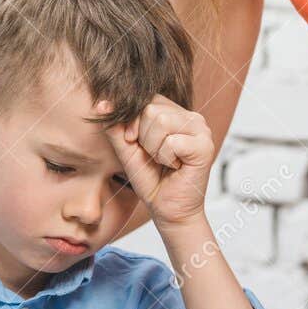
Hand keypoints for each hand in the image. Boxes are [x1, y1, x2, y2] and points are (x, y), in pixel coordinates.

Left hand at [100, 94, 214, 229]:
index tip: (136, 143)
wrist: (167, 209)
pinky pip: (172, 142)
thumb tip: (102, 104)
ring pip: (161, 121)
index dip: (133, 123)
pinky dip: (166, 158)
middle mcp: (192, 117)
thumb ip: (115, 126)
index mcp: (175, 113)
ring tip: (165, 161)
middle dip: (144, 138)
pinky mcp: (205, 146)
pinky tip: (176, 167)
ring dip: (155, 149)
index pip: (146, 99)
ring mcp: (202, 130)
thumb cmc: (150, 179)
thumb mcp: (126, 149)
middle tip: (156, 157)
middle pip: (151, 109)